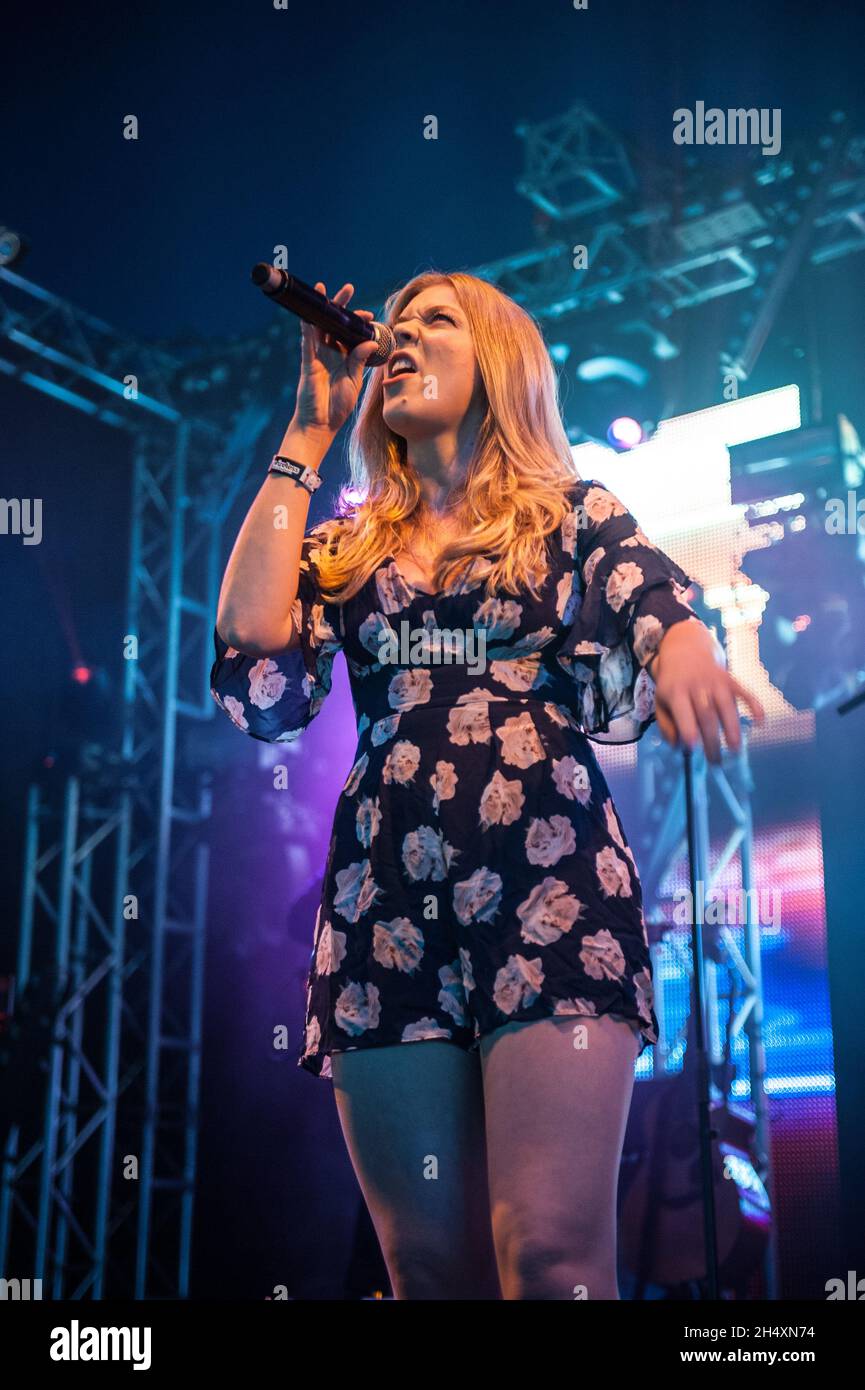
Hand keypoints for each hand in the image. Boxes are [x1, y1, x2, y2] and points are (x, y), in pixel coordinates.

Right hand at [291, 281, 381, 437]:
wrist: (322, 423)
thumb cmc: (338, 405)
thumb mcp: (353, 381)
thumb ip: (359, 360)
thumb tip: (371, 342)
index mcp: (344, 357)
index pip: (350, 333)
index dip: (357, 322)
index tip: (368, 315)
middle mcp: (330, 352)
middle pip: (334, 324)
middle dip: (340, 306)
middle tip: (348, 289)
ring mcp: (317, 355)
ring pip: (318, 327)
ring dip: (321, 309)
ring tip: (323, 289)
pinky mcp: (308, 362)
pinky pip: (306, 341)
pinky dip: (307, 327)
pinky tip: (309, 314)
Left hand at [650, 619, 764, 763]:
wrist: (686, 650)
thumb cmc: (673, 684)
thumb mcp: (661, 702)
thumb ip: (666, 725)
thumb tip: (679, 747)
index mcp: (676, 692)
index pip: (683, 711)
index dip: (688, 729)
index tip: (693, 748)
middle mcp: (697, 686)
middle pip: (707, 714)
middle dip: (712, 740)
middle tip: (715, 761)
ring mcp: (716, 682)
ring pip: (726, 706)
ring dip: (732, 728)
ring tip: (735, 749)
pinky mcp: (730, 680)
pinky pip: (744, 692)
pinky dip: (755, 706)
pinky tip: (760, 722)